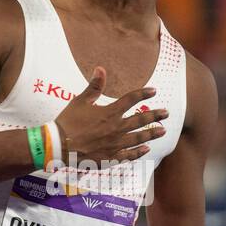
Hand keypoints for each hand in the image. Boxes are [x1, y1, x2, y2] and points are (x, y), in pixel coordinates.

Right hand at [54, 66, 168, 164]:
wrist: (59, 146)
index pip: (131, 100)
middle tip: (166, 113)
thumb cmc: (68, 122)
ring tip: (162, 131)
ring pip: (138, 138)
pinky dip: (138, 152)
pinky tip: (146, 149)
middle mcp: (116, 128)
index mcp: (109, 112)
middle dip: (155, 116)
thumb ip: (94, 86)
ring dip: (151, 134)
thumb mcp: (80, 101)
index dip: (143, 94)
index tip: (153, 91)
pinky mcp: (110, 157)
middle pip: (140, 120)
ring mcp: (114, 144)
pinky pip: (128, 155)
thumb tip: (101, 68)